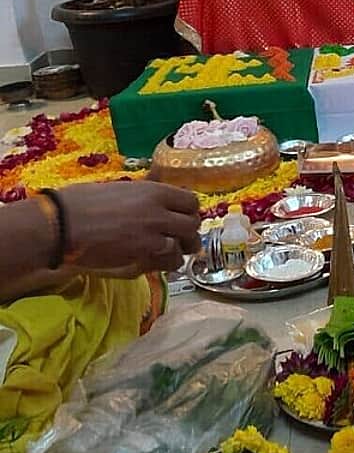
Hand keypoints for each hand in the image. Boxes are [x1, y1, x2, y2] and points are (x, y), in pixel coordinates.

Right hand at [56, 181, 200, 274]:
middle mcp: (160, 212)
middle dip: (188, 232)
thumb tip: (154, 197)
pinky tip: (156, 263)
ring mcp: (154, 235)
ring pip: (185, 246)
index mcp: (154, 191)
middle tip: (179, 239)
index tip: (181, 217)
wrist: (61, 225)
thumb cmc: (80, 203)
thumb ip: (143, 196)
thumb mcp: (120, 189)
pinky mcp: (143, 255)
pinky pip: (169, 261)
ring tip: (168, 253)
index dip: (188, 211)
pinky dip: (166, 263)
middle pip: (193, 224)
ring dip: (179, 250)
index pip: (191, 201)